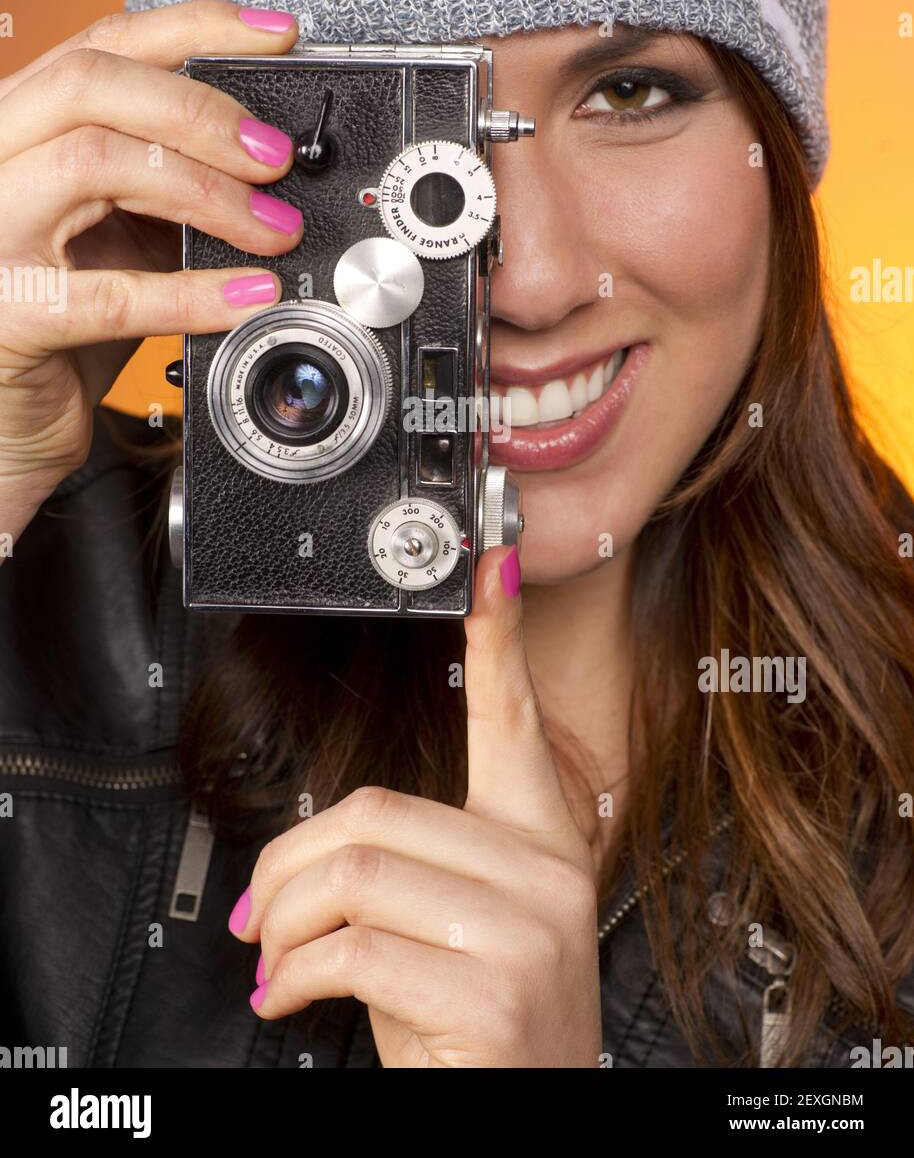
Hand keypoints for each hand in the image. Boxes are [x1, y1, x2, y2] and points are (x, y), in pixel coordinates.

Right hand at [0, 0, 302, 544]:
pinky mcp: (5, 312)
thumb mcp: (115, 239)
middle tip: (276, 156)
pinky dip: (193, 292)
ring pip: (96, 162)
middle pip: (91, 83)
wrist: (1, 427)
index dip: (194, 29)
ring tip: (275, 229)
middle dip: (202, 110)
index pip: (99, 44)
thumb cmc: (56, 330)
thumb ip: (163, 187)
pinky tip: (250, 296)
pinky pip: (109, 292)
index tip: (277, 39)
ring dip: (208, 192)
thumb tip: (266, 154)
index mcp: (16, 130)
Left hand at [230, 545, 602, 1067]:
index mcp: (540, 841)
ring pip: (354, 877)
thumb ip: (405, 868)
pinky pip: (352, 949)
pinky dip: (295, 975)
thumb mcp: (453, 932)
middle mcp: (546, 874)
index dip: (499, 635)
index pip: (516, 719)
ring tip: (275, 960)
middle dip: (285, 870)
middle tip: (257, 918)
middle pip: (374, 813)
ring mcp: (527, 931)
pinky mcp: (493, 992)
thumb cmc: (479, 1029)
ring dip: (282, 926)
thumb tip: (307, 852)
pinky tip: (294, 995)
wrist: (525, 1120)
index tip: (491, 564)